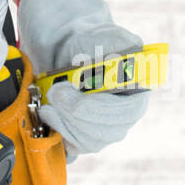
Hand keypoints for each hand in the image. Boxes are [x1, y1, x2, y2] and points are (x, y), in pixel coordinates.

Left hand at [18, 0, 149, 160]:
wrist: (68, 54)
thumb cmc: (88, 43)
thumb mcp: (100, 35)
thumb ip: (111, 42)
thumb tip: (118, 56)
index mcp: (138, 90)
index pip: (126, 112)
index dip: (96, 108)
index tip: (66, 92)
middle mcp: (125, 115)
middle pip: (107, 132)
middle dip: (74, 115)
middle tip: (53, 95)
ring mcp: (106, 129)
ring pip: (90, 142)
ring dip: (64, 125)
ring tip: (47, 106)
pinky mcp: (85, 137)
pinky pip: (76, 149)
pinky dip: (61, 136)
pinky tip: (49, 118)